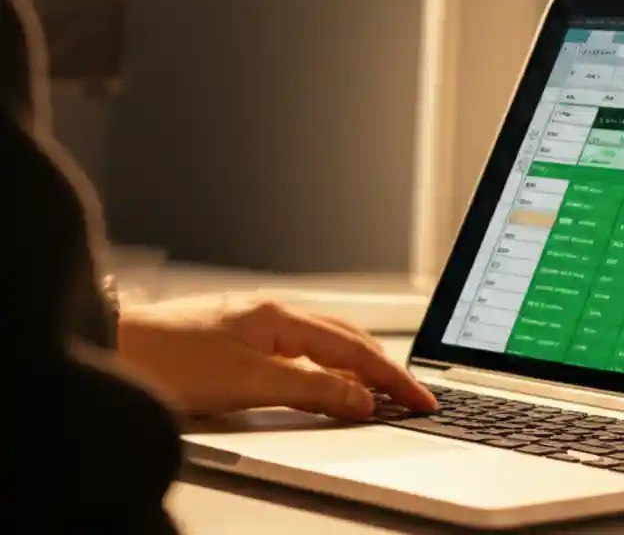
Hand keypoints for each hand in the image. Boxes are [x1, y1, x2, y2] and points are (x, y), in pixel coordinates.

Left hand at [116, 299, 436, 419]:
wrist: (113, 347)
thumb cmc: (170, 359)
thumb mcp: (250, 382)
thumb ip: (312, 390)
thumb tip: (362, 399)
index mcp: (282, 316)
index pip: (355, 349)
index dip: (393, 377)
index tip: (422, 398)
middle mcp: (274, 313)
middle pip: (347, 339)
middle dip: (385, 367)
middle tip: (413, 395)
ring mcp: (256, 323)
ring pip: (325, 343)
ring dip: (359, 366)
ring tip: (383, 390)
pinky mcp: (240, 339)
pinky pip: (302, 351)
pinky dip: (329, 367)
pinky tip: (329, 381)